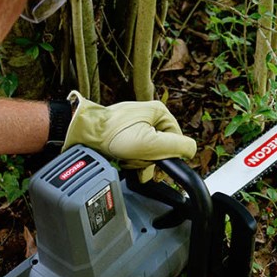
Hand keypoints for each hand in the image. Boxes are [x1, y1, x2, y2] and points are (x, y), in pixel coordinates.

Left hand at [63, 92, 196, 180]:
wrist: (85, 136)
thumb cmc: (113, 135)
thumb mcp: (152, 143)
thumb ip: (178, 147)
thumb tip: (191, 151)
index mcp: (159, 112)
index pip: (177, 141)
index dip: (167, 155)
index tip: (157, 164)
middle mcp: (149, 117)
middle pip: (161, 148)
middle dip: (149, 160)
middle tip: (137, 160)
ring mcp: (135, 125)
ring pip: (147, 152)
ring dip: (138, 162)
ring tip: (126, 159)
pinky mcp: (123, 135)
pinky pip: (134, 152)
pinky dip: (129, 160)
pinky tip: (121, 159)